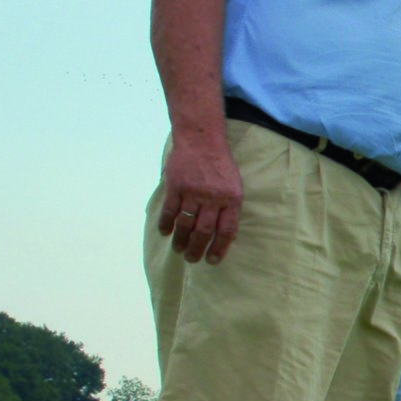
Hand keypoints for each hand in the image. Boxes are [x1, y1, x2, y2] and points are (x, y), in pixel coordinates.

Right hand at [158, 132, 243, 263]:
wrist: (202, 140)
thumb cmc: (221, 165)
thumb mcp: (235, 185)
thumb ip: (230, 208)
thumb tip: (226, 235)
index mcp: (232, 199)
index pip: (227, 230)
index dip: (219, 248)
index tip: (212, 261)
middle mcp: (213, 197)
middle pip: (204, 232)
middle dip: (197, 249)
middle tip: (192, 259)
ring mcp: (193, 192)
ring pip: (185, 224)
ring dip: (180, 240)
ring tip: (179, 249)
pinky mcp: (176, 186)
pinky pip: (170, 211)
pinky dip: (166, 224)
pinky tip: (165, 233)